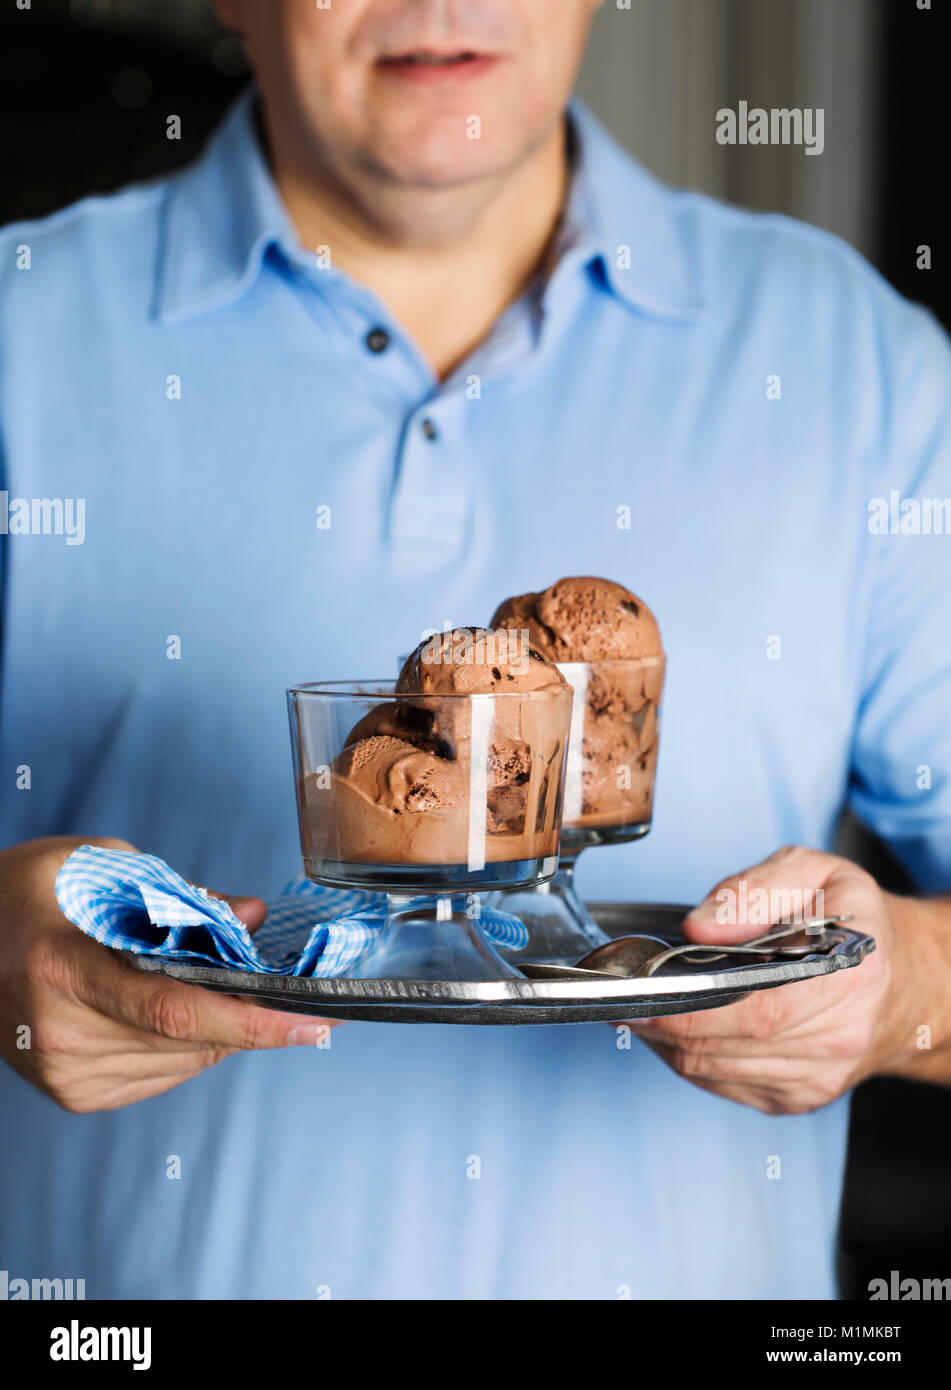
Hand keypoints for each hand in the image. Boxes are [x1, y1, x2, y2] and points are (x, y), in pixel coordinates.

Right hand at [0, 836, 337, 1112]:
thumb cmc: (25, 894)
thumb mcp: (99, 866)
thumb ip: (181, 895)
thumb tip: (252, 916)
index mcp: (64, 968)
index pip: (175, 1011)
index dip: (251, 1022)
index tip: (312, 1025)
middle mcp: (62, 1032)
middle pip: (189, 1040)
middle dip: (249, 1015)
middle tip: (286, 988)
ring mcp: (64, 1072)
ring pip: (184, 1062)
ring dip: (219, 1029)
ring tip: (212, 984)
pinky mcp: (72, 1093)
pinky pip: (162, 1075)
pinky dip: (187, 1044)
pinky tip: (174, 1007)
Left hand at [630, 845, 943, 1113]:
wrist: (907, 983)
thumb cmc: (856, 923)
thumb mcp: (816, 872)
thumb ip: (755, 888)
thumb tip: (700, 927)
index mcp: (849, 978)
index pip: (753, 1009)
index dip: (686, 1006)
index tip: (639, 990)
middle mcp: (837, 1038)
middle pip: (721, 1045)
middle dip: (661, 1020)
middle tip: (624, 990)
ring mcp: (817, 1078)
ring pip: (711, 1069)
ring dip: (668, 1040)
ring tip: (647, 1002)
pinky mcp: (796, 1099)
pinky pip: (720, 1083)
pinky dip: (688, 1055)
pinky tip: (682, 1024)